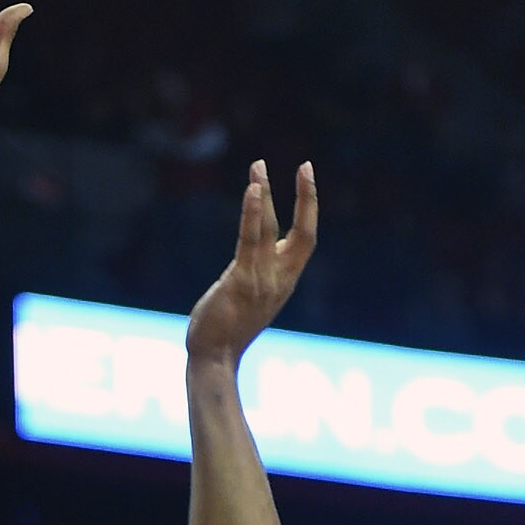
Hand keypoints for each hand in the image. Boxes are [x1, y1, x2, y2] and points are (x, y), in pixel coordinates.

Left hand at [186, 160, 317, 366]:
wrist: (214, 358)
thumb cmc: (227, 328)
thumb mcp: (252, 296)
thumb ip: (260, 271)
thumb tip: (259, 248)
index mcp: (285, 281)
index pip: (306, 239)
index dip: (310, 208)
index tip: (306, 177)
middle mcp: (279, 280)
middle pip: (305, 233)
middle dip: (307, 198)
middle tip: (306, 166)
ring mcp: (261, 281)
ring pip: (270, 230)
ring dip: (265, 196)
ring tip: (259, 167)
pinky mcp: (240, 281)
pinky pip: (250, 241)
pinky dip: (252, 214)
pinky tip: (253, 191)